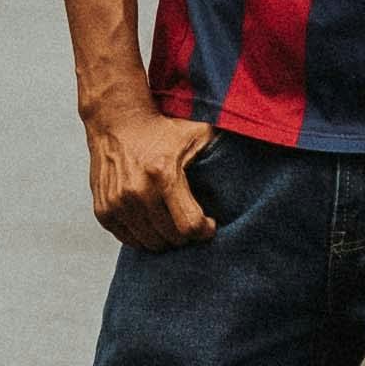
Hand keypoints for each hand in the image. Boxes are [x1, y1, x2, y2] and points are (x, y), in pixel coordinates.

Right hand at [82, 99, 220, 252]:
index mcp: (163, 174)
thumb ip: (222, 148)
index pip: (189, 226)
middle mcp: (137, 192)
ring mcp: (117, 203)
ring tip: (172, 222)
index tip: (209, 224)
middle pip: (171, 238)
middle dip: (186, 236)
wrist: (116, 122)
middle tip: (191, 223)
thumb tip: (260, 152)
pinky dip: (144, 236)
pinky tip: (153, 220)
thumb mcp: (196, 133)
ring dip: (165, 238)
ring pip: (150, 243)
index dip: (204, 231)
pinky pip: (129, 240)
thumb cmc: (162, 129)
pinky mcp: (103, 211)